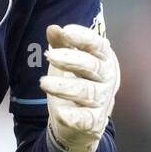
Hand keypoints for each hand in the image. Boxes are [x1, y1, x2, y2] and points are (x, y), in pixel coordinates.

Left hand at [38, 12, 119, 151]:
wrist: (81, 123)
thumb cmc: (77, 83)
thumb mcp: (68, 61)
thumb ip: (62, 44)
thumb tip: (53, 28)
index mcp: (103, 60)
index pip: (97, 45)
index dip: (83, 37)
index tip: (66, 31)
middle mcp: (107, 79)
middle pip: (92, 66)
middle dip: (71, 60)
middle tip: (50, 56)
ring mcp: (102, 101)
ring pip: (86, 92)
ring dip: (64, 87)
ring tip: (43, 83)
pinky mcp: (94, 122)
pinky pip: (85, 119)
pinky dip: (74, 117)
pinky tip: (61, 113)